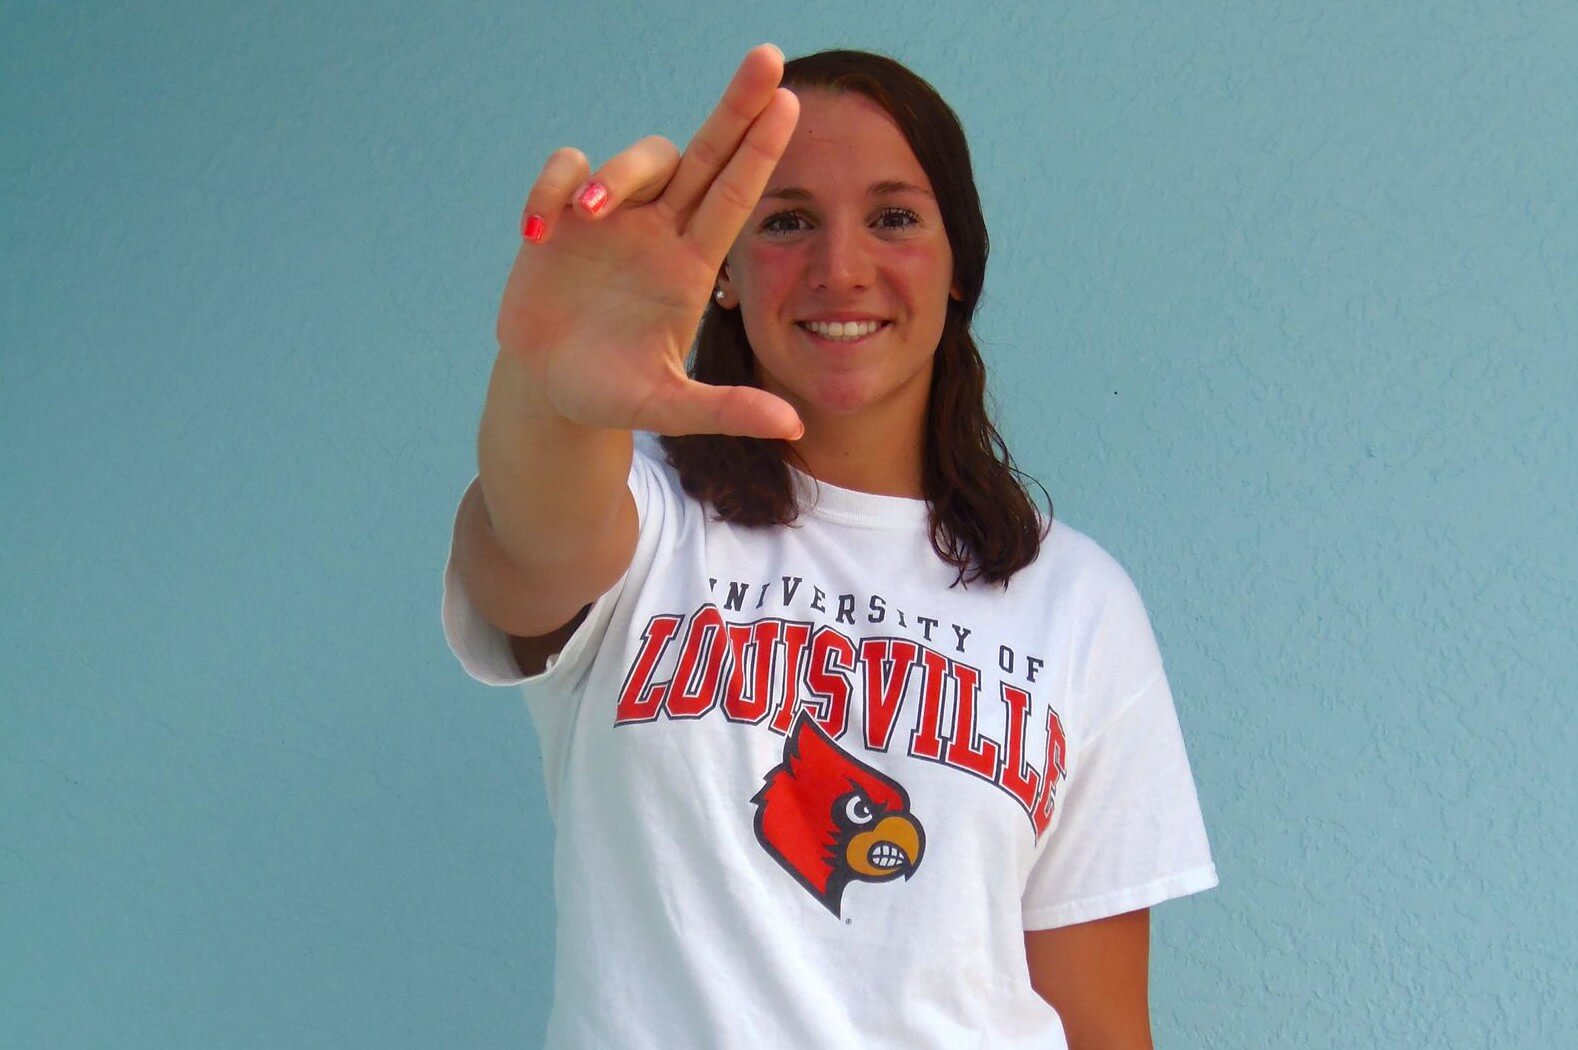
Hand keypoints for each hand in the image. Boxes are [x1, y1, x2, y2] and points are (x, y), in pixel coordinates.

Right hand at [496, 44, 802, 439]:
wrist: (549, 389)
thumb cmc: (611, 394)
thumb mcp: (667, 407)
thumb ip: (726, 411)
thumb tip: (793, 426)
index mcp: (690, 266)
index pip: (734, 196)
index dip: (760, 150)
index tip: (790, 101)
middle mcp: (661, 230)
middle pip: (705, 153)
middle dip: (736, 106)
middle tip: (768, 58)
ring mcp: (613, 219)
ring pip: (636, 160)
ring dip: (617, 173)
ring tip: (588, 213)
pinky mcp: (563, 216)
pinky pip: (568, 169)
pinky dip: (555, 185)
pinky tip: (540, 230)